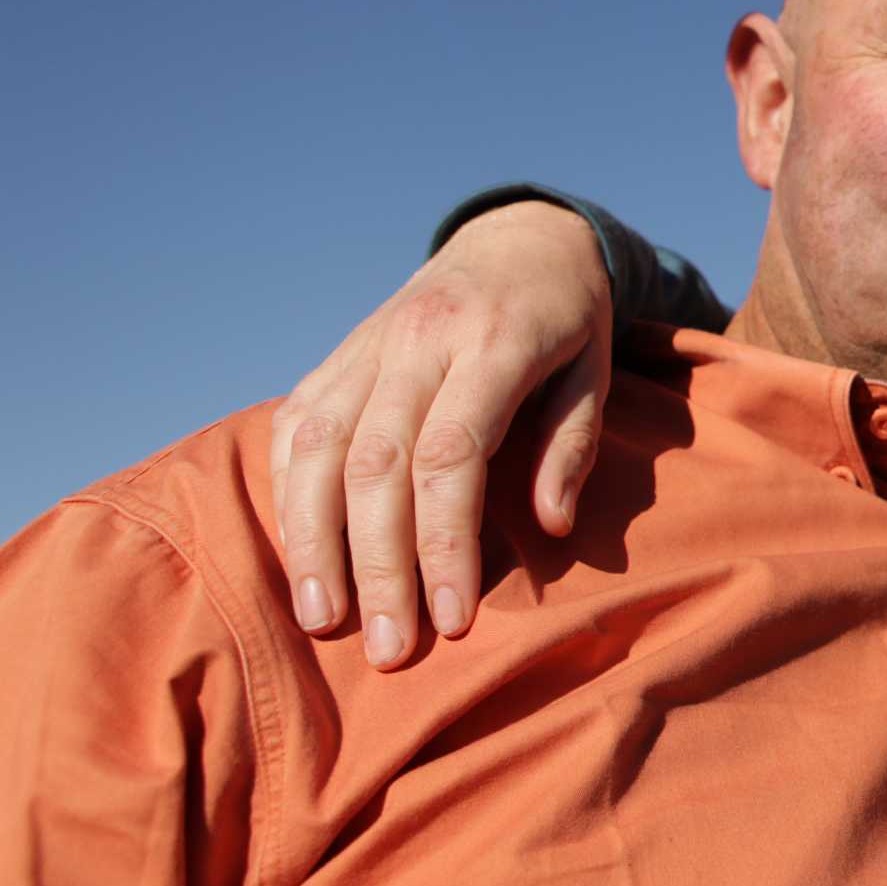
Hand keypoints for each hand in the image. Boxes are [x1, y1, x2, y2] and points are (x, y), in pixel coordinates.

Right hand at [270, 201, 613, 668]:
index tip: (453, 618)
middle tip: (390, 648)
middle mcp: (417, 342)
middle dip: (378, 566)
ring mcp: (366, 347)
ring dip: (313, 542)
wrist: (516, 237)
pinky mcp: (335, 357)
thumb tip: (553, 527)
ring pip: (317, 449)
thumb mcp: (597, 370)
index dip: (445, 543)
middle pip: (377, 465)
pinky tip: (300, 556)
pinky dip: (289, 494)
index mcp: (493, 343)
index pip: (452, 455)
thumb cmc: (568, 319)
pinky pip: (295, 427)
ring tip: (324, 621)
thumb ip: (571, 445)